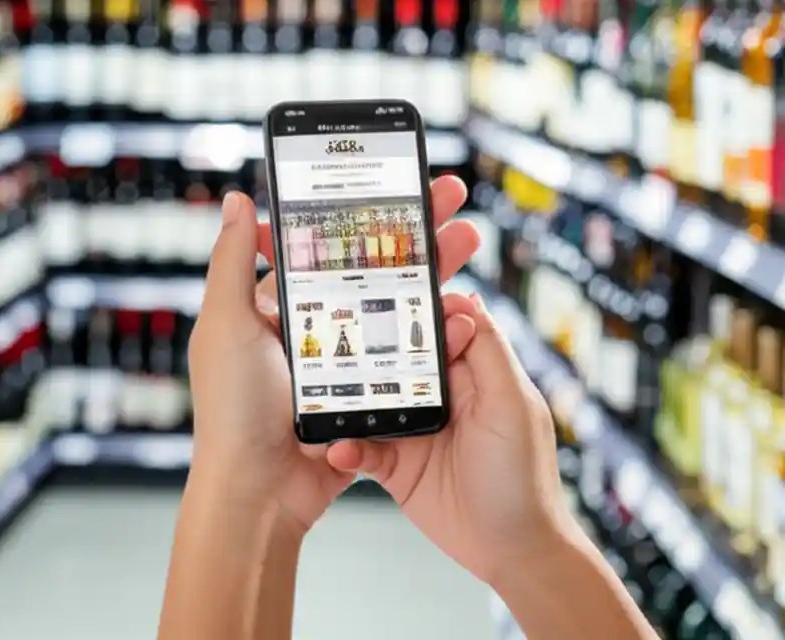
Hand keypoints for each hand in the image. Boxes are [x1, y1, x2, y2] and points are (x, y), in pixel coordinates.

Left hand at [186, 177, 480, 532]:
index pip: (325, 247)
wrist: (259, 493)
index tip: (398, 184)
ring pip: (396, 308)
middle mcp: (310, 331)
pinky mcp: (365, 396)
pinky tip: (463, 306)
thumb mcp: (226, 323)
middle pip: (372, 270)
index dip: (364, 215)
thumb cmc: (233, 408)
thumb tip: (240, 199)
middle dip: (413, 234)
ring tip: (470, 241)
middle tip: (453, 201)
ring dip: (433, 273)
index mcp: (275, 308)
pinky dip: (434, 332)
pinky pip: (406, 357)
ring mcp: (341, 364)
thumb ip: (233, 260)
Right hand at [327, 295, 575, 586]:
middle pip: (395, 360)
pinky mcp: (396, 466)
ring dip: (346, 401)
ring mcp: (415, 431)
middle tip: (334, 340)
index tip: (381, 293)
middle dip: (365, 350)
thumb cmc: (523, 476)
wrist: (513, 551)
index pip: (438, 328)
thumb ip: (489, 351)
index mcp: (472, 374)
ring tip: (319, 396)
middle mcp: (440, 397)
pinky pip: (362, 449)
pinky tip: (337, 447)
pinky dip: (347, 447)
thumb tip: (464, 300)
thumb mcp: (513, 404)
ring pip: (370, 402)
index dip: (413, 310)